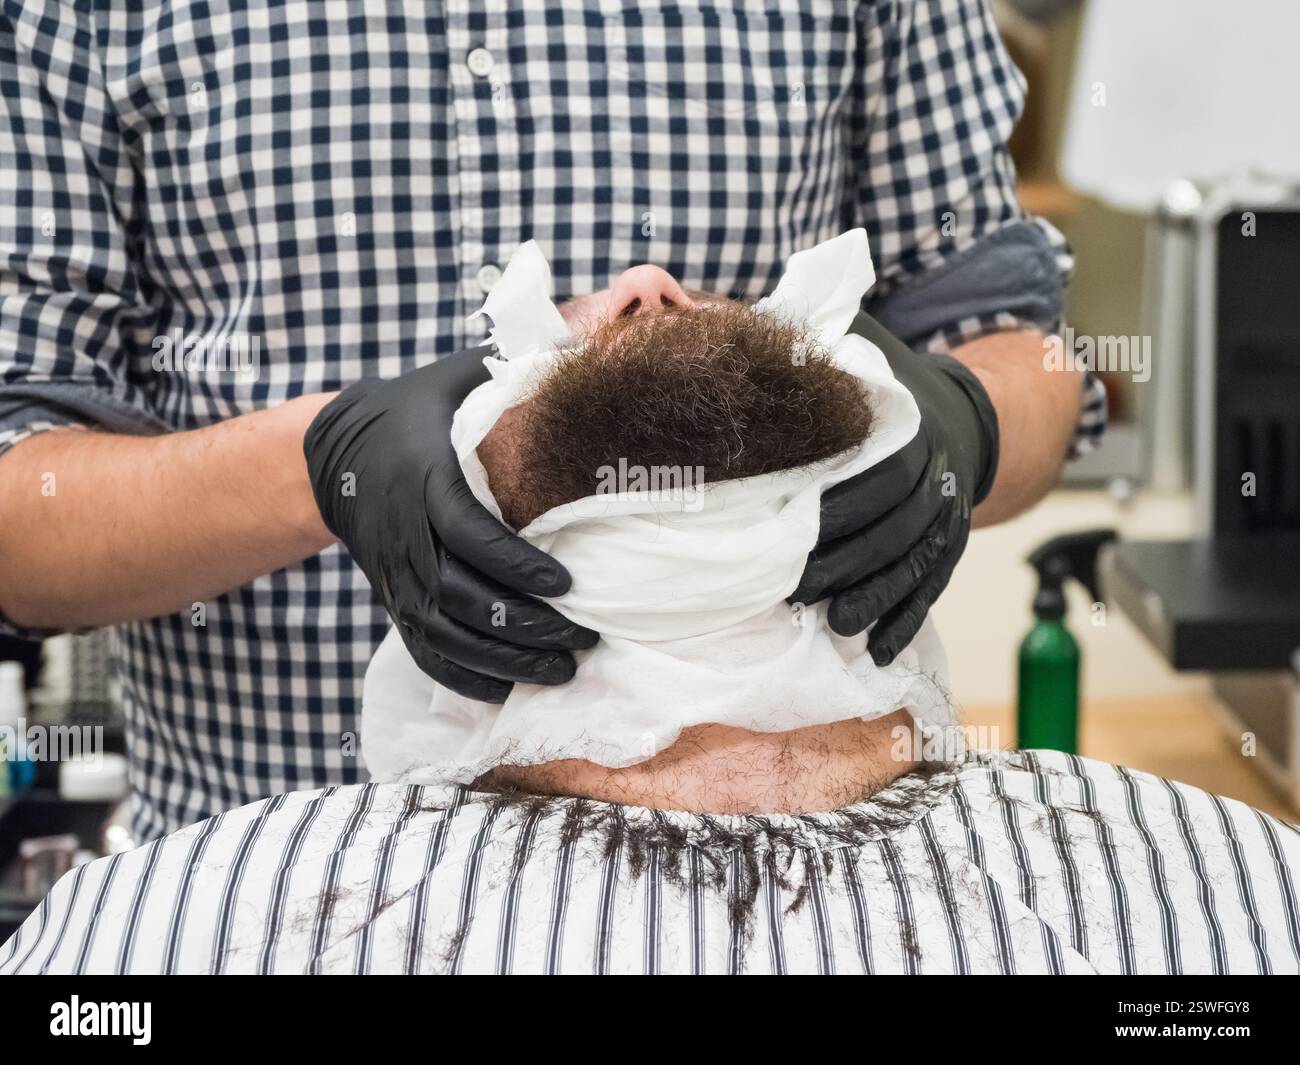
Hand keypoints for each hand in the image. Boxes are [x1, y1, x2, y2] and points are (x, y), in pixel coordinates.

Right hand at [303, 348, 597, 701]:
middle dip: (524, 627)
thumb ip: (516, 367)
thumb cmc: (419, 409)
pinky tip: (504, 691)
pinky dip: (460, 677)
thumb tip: (591, 344)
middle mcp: (405, 534)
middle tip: (584, 641)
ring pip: (444, 633)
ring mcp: (394, 573)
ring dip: (503, 661)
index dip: (517, 564)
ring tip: (562, 669)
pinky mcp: (392, 597)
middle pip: (461, 596)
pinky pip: (420, 648)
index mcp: (426, 480)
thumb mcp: (460, 378)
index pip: (469, 532)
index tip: (568, 584)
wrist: (337, 450)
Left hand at [791, 313, 997, 665]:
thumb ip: (807, 336)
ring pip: (911, 565)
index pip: (871, 475)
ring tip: (833, 625)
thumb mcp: (859, 342)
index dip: (833, 506)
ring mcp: (947, 518)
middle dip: (843, 562)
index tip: (788, 528)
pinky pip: (932, 591)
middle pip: (890, 528)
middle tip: (794, 590)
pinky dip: (905, 623)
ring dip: (874, 598)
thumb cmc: (888, 378)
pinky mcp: (950, 550)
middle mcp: (934, 477)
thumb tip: (720, 320)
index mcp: (908, 430)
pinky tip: (875, 653)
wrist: (965, 413)